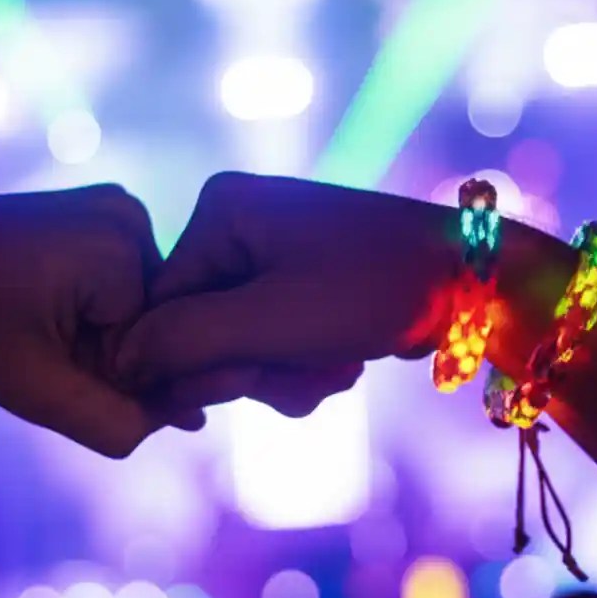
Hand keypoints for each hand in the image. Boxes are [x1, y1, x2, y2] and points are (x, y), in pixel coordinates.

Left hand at [0, 184, 201, 457]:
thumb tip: (193, 418)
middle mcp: (134, 217)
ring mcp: (119, 207)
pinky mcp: (101, 209)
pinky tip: (47, 305)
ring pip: (139, 307)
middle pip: (152, 324)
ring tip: (37, 324)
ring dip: (102, 333)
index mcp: (124, 250)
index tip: (47, 365)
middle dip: (108, 354)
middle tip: (39, 348)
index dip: (107, 378)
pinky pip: (121, 281)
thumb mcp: (40, 389)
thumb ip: (118, 420)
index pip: (157, 350)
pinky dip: (94, 307)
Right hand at [116, 173, 469, 416]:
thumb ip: (186, 341)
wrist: (475, 280)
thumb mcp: (270, 320)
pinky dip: (304, 366)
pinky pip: (274, 342)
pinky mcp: (300, 280)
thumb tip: (121, 363)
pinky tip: (346, 361)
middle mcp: (236, 223)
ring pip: (241, 346)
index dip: (194, 363)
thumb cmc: (373, 288)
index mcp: (219, 211)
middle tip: (306, 376)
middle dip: (253, 369)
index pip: (162, 308)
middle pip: (201, 331)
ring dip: (285, 375)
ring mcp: (270, 252)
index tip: (246, 386)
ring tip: (336, 367)